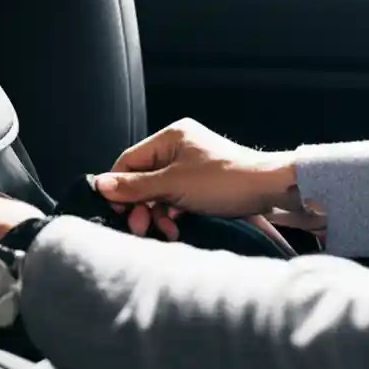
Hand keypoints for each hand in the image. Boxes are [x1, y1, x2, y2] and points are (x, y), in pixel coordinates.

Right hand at [95, 118, 305, 236]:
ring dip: (157, 213)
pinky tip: (176, 228)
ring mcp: (190, 165)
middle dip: (140, 205)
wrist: (270, 190)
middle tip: (140, 228)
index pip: (129, 161)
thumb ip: (135, 186)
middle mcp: (178, 147)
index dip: (119, 187)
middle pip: (142, 178)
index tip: (118, 211)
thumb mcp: (173, 185)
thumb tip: (99, 184)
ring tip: (165, 231)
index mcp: (169, 138)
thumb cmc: (223, 181)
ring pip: (159, 191)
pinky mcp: (201, 183)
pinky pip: (175, 197)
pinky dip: (173, 213)